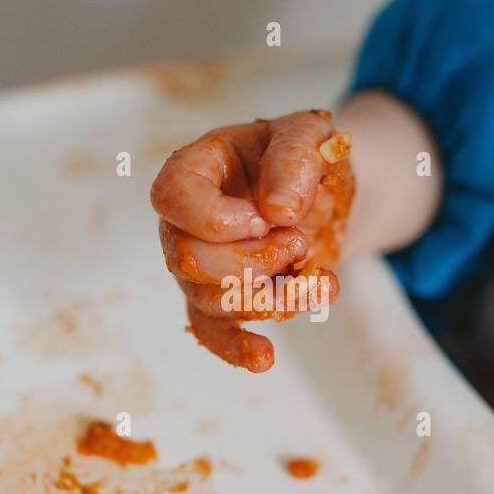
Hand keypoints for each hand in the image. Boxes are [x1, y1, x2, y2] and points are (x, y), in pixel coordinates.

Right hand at [150, 110, 353, 371]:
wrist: (322, 193)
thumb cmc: (303, 157)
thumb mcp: (308, 136)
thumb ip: (294, 160)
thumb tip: (278, 211)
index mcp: (194, 170)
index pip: (172, 198)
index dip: (214, 218)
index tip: (264, 218)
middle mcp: (184, 222)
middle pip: (190, 259)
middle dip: (252, 260)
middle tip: (298, 240)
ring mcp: (199, 267)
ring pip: (213, 300)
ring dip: (274, 296)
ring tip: (320, 278)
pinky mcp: (221, 301)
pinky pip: (214, 334)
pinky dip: (238, 348)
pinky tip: (264, 358)